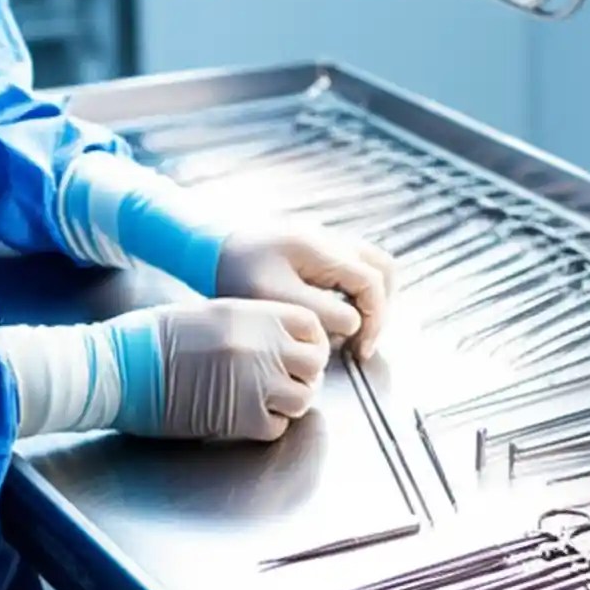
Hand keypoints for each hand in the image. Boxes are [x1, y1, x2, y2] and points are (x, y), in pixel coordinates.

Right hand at [0, 298, 329, 440]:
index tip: (300, 354)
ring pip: (302, 399)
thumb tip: (278, 342)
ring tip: (264, 402)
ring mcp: (259, 382)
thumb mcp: (213, 314)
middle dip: (303, 376)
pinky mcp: (243, 418)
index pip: (313, 329)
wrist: (122, 366)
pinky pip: (276, 427)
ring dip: (287, 403)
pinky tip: (244, 417)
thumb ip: (252, 326)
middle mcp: (265, 345)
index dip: (310, 344)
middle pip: (314, 366)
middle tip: (284, 383)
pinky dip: (266, 426)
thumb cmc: (154, 337)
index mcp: (257, 314)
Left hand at [215, 227, 396, 358]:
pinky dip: (357, 290)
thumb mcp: (273, 298)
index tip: (360, 350)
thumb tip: (352, 323)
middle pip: (383, 268)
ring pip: (372, 264)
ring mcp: (325, 239)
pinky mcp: (316, 247)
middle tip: (364, 340)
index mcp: (320, 248)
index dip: (374, 320)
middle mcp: (329, 238)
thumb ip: (318, 311)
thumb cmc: (234, 273)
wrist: (207, 247)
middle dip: (380, 308)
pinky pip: (354, 265)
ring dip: (373, 298)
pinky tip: (340, 312)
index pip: (371, 282)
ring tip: (359, 328)